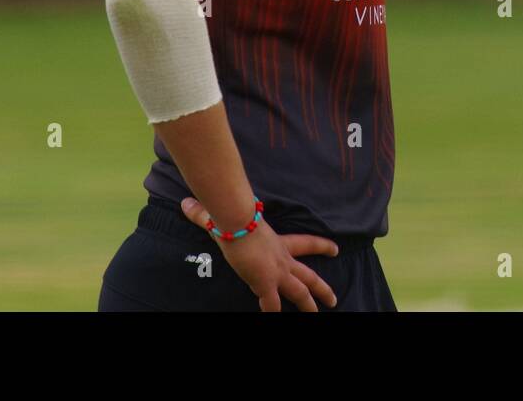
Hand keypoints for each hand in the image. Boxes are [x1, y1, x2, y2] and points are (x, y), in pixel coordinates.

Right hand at [180, 196, 339, 311]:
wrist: (236, 221)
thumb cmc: (233, 214)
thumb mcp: (223, 215)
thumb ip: (205, 213)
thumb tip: (186, 202)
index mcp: (278, 243)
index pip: (306, 243)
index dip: (321, 246)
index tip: (335, 249)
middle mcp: (282, 259)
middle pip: (309, 276)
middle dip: (322, 289)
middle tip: (333, 299)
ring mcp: (276, 272)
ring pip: (300, 293)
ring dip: (309, 305)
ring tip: (318, 315)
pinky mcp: (265, 283)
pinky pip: (271, 306)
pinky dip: (272, 314)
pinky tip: (273, 320)